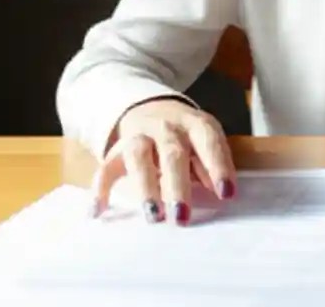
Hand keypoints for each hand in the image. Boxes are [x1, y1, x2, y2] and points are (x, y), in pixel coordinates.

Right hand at [91, 98, 236, 225]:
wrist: (149, 108)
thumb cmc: (186, 136)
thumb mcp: (204, 141)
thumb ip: (210, 164)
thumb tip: (221, 192)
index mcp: (195, 125)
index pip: (209, 142)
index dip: (218, 167)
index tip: (226, 194)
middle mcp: (166, 127)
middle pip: (172, 153)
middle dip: (177, 186)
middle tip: (181, 216)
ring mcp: (139, 136)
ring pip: (139, 157)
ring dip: (145, 187)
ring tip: (153, 216)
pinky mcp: (117, 150)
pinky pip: (106, 167)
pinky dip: (100, 189)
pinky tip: (98, 211)